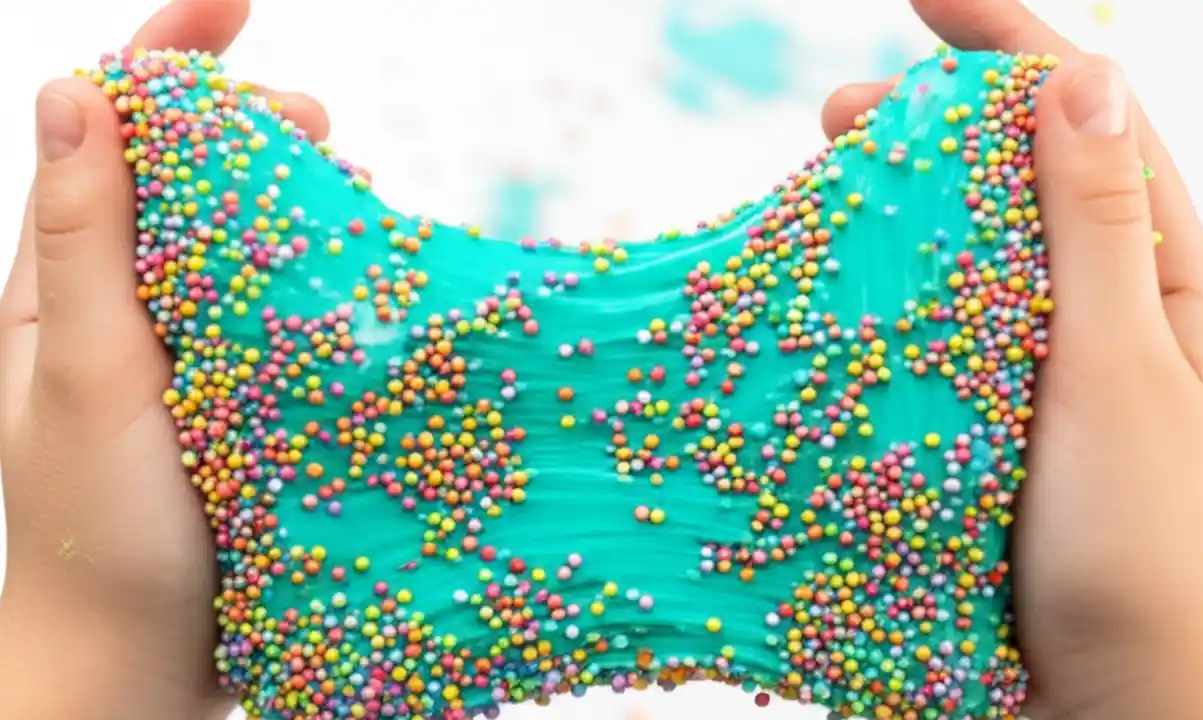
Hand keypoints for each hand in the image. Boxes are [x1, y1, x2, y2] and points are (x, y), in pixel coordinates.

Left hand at [0, 2, 328, 717]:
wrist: (136, 661)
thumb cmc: (97, 527)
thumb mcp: (86, 375)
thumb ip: (81, 241)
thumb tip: (74, 92)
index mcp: (67, 281)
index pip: (108, 131)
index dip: (170, 54)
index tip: (239, 0)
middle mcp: (125, 301)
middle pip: (187, 171)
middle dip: (253, 123)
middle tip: (328, 133)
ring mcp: (186, 347)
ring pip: (242, 237)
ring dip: (297, 196)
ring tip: (357, 200)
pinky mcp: (240, 392)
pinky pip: (280, 307)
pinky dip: (321, 272)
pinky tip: (361, 279)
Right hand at [822, 2, 1202, 716]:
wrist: (1124, 694)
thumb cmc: (1142, 539)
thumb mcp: (1120, 369)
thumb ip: (1097, 228)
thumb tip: (1087, 75)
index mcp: (1163, 274)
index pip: (1088, 118)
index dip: (1007, 41)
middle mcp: (1107, 304)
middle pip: (1018, 170)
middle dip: (932, 121)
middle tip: (832, 113)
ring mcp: (1046, 361)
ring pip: (972, 245)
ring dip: (901, 201)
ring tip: (821, 181)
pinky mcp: (993, 416)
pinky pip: (940, 322)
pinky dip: (890, 286)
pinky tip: (840, 285)